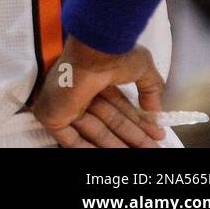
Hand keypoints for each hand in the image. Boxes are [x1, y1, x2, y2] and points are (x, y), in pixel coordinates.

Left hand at [31, 36, 167, 147]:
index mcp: (95, 77)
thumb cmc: (115, 55)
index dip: (137, 123)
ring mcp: (65, 103)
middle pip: (109, 121)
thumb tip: (156, 113)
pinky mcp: (52, 116)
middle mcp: (80, 90)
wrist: (94, 52)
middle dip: (133, 137)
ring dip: (118, 146)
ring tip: (146, 154)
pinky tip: (112, 156)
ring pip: (95, 132)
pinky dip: (90, 150)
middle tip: (154, 149)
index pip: (118, 106)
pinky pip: (72, 140)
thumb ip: (149, 91)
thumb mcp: (142, 70)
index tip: (156, 135)